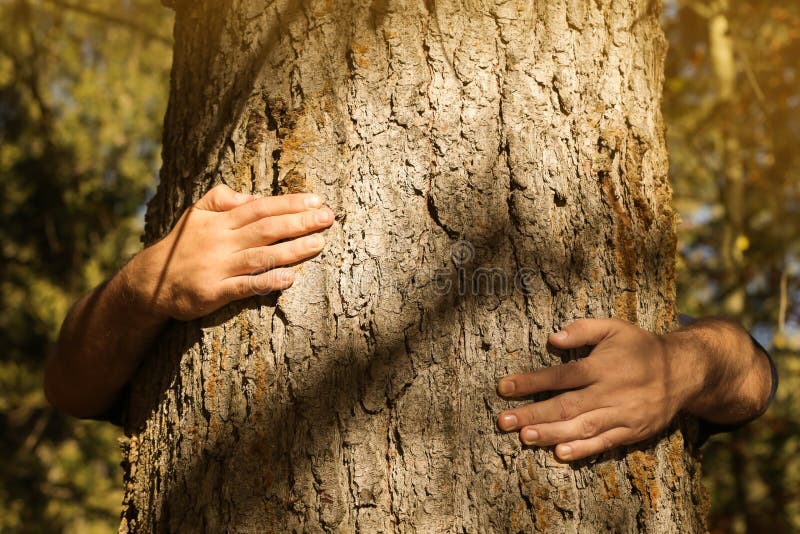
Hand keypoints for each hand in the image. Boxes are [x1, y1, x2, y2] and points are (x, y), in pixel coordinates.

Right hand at [125, 184, 334, 320]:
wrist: (149, 283)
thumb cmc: (181, 246)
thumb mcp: (195, 214)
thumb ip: (221, 199)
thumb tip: (252, 196)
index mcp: (220, 222)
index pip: (260, 209)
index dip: (289, 204)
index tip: (316, 201)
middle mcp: (221, 242)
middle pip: (266, 229)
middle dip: (299, 222)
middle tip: (329, 217)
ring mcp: (218, 267)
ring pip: (261, 256)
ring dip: (293, 249)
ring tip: (320, 243)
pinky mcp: (214, 292)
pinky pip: (245, 286)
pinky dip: (268, 282)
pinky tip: (290, 278)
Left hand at [496, 318, 702, 461]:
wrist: (683, 371)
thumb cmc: (639, 346)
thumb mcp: (614, 327)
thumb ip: (583, 329)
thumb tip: (553, 338)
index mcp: (603, 366)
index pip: (561, 375)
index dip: (531, 382)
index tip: (503, 387)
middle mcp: (611, 391)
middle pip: (567, 405)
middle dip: (533, 414)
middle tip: (503, 420)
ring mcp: (623, 414)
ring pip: (582, 427)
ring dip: (551, 434)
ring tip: (524, 437)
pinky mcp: (633, 431)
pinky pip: (605, 443)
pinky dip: (583, 450)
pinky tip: (559, 453)